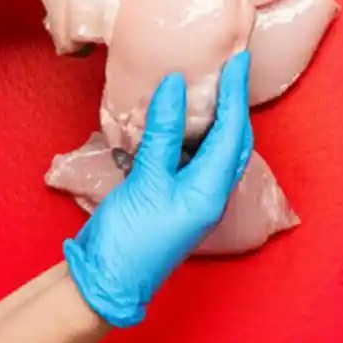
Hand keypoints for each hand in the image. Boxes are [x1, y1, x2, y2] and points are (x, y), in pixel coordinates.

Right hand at [64, 52, 251, 326]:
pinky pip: (189, 158)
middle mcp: (209, 192)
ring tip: (208, 86)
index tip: (238, 61)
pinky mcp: (171, 197)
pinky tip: (175, 118)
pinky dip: (187, 134)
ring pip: (213, 149)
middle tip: (231, 70)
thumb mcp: (148, 181)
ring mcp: (191, 196)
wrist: (104, 282)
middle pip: (233, 141)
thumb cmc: (130, 238)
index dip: (236, 94)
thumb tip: (175, 87)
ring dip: (214, 118)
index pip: (233, 132)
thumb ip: (163, 134)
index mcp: (212, 189)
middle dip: (235, 105)